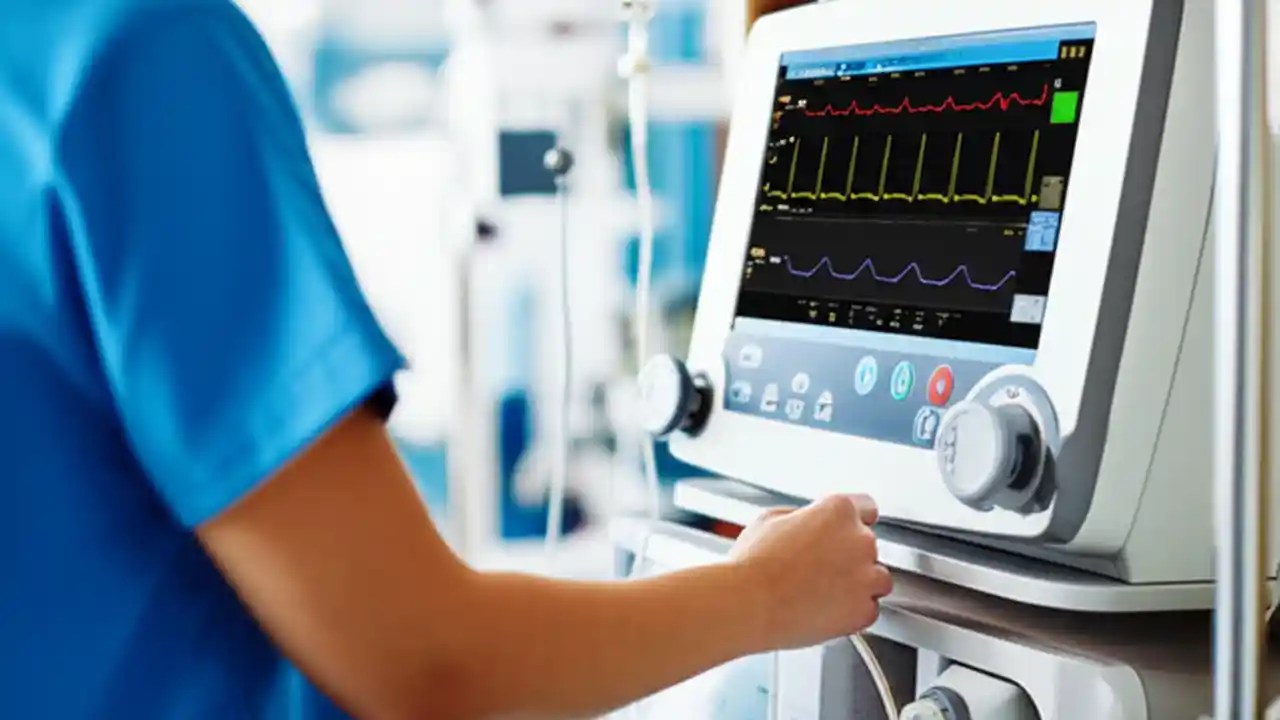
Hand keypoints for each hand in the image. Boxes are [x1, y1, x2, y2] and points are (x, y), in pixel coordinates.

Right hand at [730, 495, 891, 650]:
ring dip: (858, 582)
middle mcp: (859, 541)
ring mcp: (865, 577)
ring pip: (877, 578)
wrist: (748, 603)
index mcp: (838, 511)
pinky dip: (854, 611)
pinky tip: (827, 608)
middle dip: (848, 555)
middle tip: (818, 567)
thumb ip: (803, 517)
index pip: (866, 508)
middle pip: (868, 545)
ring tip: (824, 591)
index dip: (852, 520)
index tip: (845, 531)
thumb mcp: (771, 519)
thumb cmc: (753, 564)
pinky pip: (869, 609)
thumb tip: (808, 523)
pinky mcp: (863, 610)